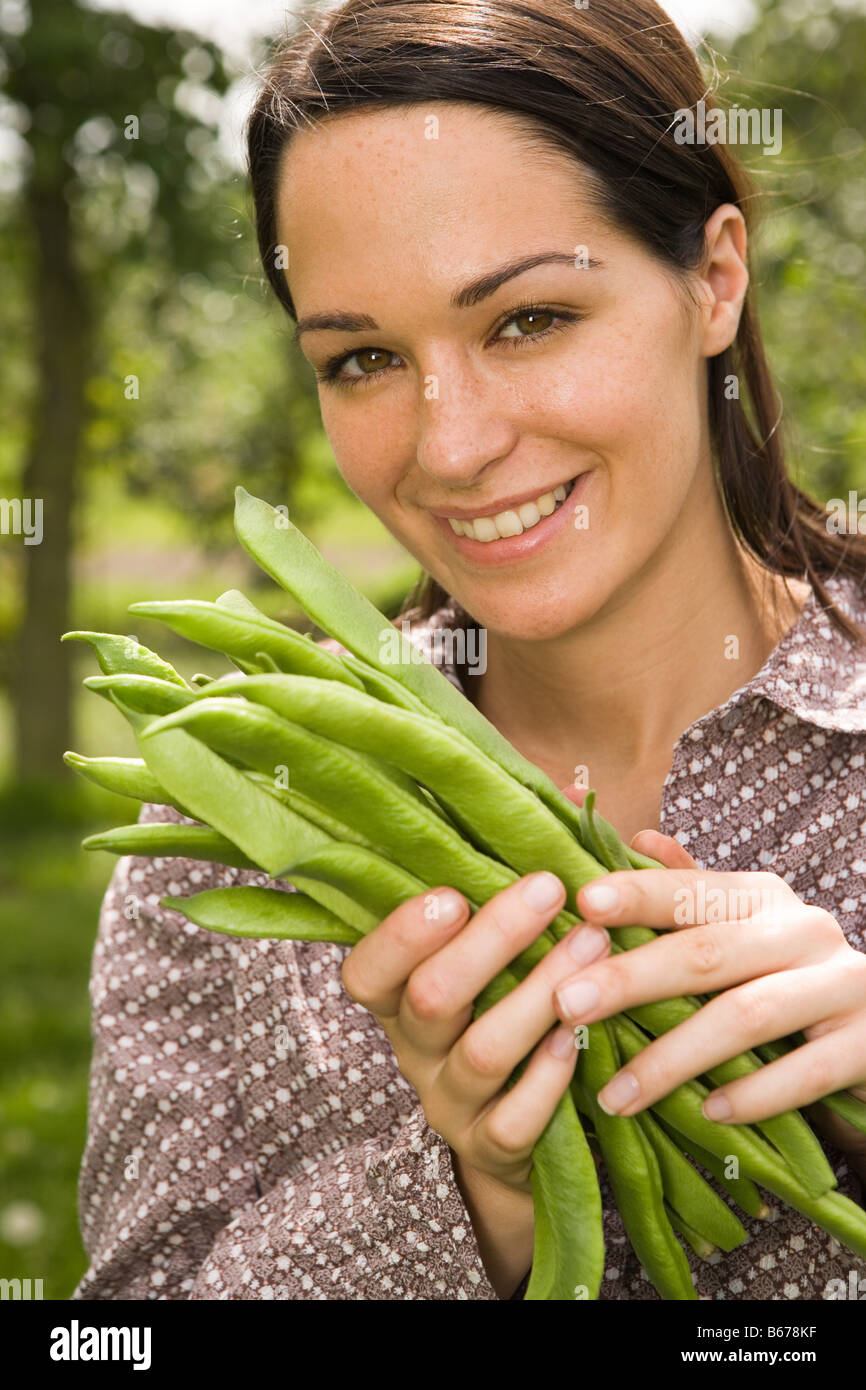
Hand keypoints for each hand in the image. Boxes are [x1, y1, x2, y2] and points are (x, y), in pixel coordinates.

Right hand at [341, 872, 609, 1192]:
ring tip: (592, 946)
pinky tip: (578, 1036)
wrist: (516, 1132)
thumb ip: (523, 883)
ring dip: (538, 993)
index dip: (401, 934)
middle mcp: (414, 1050)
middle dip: (492, 940)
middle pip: (431, 997)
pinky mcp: (493, 1147)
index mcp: (398, 998)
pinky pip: (514, 1119)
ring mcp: (450, 1103)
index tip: (453, 893)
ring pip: (481, 1051)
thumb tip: (578, 796)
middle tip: (549, 890)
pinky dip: (548, 1076)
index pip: (365, 970)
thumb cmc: (509, 1008)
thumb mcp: (500, 954)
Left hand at [552, 796, 865, 1164]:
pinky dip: (752, 1095)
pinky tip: (706, 1114)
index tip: (584, 904)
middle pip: (707, 951)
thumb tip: (637, 839)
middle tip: (565, 1004)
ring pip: (746, 1015)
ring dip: (673, 1057)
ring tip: (615, 1094)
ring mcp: (842, 985)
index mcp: (762, 897)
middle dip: (631, 978)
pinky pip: (805, 1072)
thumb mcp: (740, 930)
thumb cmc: (783, 980)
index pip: (692, 890)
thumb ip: (689, 891)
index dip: (639, 893)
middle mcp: (804, 930)